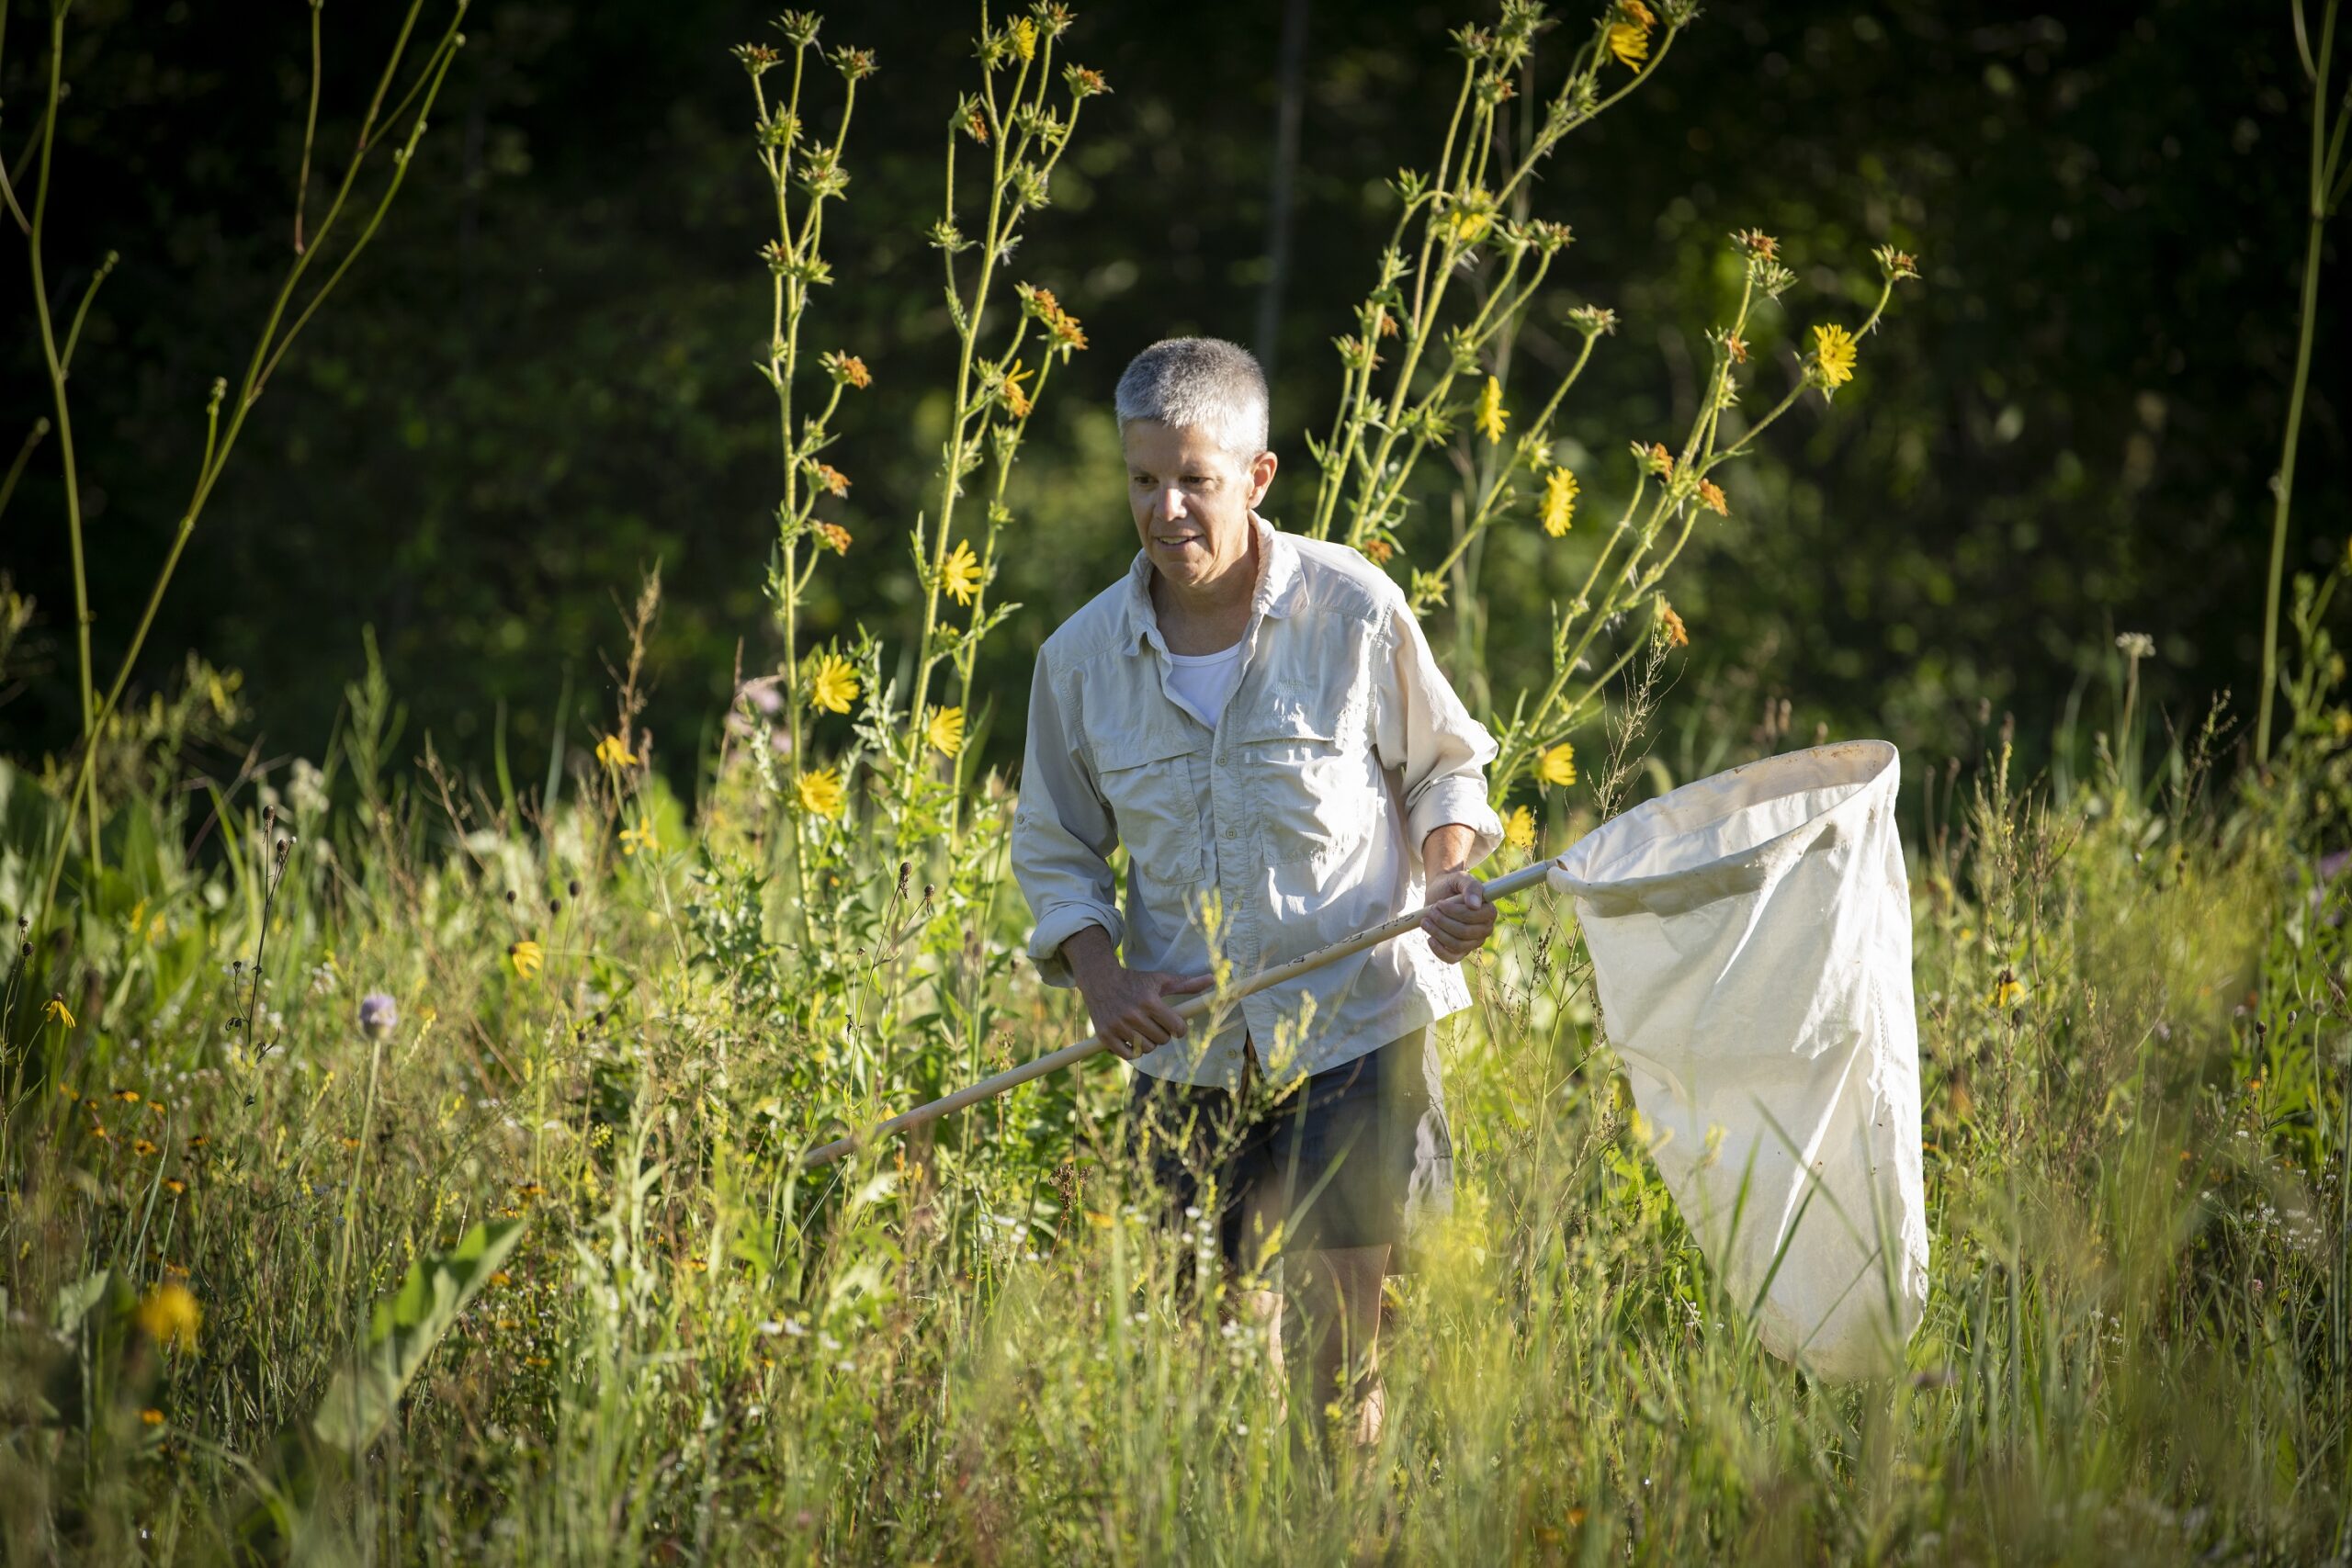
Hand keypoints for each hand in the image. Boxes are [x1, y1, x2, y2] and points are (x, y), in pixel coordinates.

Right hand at [1076, 962, 1213, 1060]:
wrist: (1100, 980)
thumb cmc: (1135, 980)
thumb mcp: (1160, 980)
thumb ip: (1187, 984)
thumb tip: (1212, 980)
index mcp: (1149, 1001)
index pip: (1176, 1027)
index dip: (1180, 1029)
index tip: (1176, 1026)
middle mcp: (1133, 1015)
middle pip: (1162, 1040)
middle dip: (1164, 1034)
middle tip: (1157, 1025)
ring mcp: (1118, 1026)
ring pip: (1147, 1049)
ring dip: (1150, 1043)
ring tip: (1145, 1031)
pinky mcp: (1105, 1036)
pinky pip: (1129, 1056)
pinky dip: (1134, 1052)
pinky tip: (1134, 1039)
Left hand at [1420, 869, 1495, 963]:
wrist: (1440, 892)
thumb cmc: (1452, 884)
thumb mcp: (1461, 878)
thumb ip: (1471, 887)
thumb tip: (1475, 905)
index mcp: (1489, 912)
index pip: (1474, 918)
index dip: (1455, 913)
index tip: (1440, 903)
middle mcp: (1485, 929)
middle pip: (1465, 933)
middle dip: (1443, 922)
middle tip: (1431, 911)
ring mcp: (1473, 942)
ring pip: (1457, 945)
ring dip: (1438, 933)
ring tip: (1426, 920)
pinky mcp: (1460, 951)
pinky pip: (1452, 958)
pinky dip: (1439, 951)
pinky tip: (1430, 939)